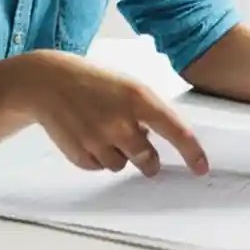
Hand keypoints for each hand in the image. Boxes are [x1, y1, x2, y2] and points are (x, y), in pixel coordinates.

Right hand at [11, 50, 207, 176]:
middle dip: (148, 160)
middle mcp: (121, 121)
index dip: (192, 153)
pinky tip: (87, 136)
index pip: (176, 131)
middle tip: (143, 153)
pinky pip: (99, 168)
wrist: (48, 82)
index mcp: (139, 99)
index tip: (202, 168)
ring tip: (102, 130)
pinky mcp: (79, 153)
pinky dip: (97, 157)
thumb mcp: (128, 85)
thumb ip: (148, 111)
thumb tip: (160, 138)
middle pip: (148, 159)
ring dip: (119, 155)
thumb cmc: (94, 82)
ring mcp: (99, 139)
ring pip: (121, 165)